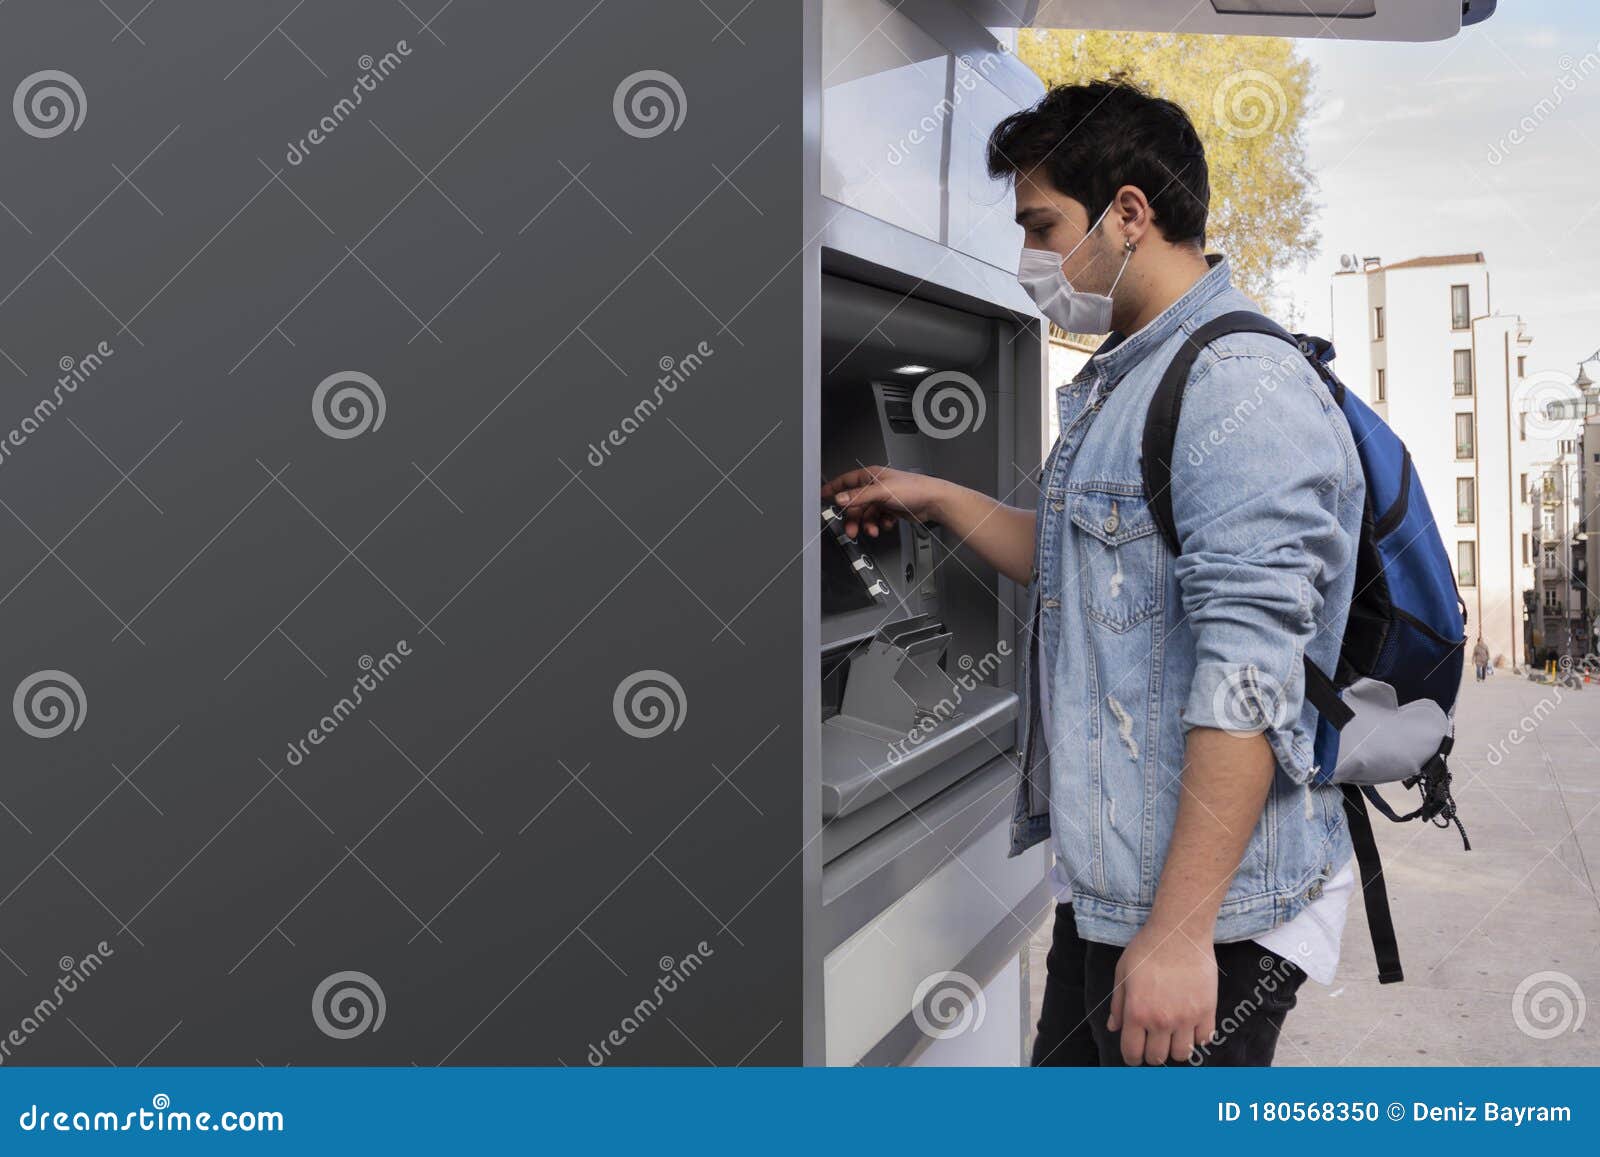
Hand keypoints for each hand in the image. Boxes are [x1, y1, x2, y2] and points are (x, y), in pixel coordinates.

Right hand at [821, 465, 948, 540]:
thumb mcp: (882, 492)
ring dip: (868, 524)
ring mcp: (883, 498)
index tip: (823, 497)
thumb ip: (859, 496)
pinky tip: (886, 524)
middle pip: (855, 504)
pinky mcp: (891, 509)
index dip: (834, 489)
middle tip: (852, 530)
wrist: (934, 501)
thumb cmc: (914, 489)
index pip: (846, 481)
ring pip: (866, 514)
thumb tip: (840, 498)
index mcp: (871, 475)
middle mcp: (876, 486)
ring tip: (874, 530)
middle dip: (854, 518)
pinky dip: (880, 524)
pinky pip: (878, 519)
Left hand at [1106, 925, 1216, 1065]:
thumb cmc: (1146, 949)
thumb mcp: (1122, 973)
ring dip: (1175, 1048)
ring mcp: (1186, 1017)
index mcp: (1137, 1013)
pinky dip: (1197, 1037)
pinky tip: (1190, 1025)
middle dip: (1151, 1054)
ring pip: (1182, 1054)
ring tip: (1172, 1035)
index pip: (1132, 1053)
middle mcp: (1161, 1020)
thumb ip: (1117, 1004)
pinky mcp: (1207, 1010)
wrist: (1179, 931)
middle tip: (1152, 1042)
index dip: (1131, 1057)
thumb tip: (1114, 1028)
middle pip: (1157, 1058)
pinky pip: (1205, 1039)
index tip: (1134, 1053)